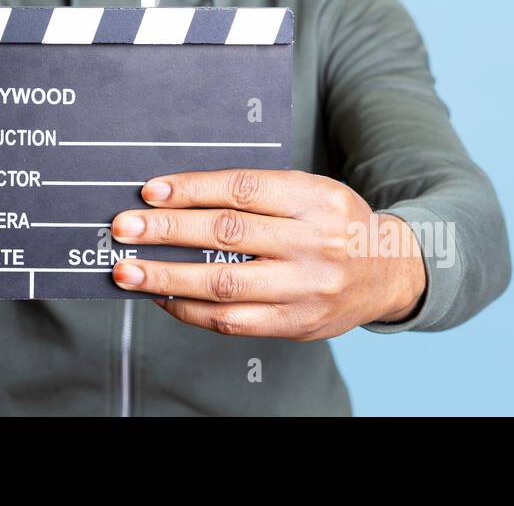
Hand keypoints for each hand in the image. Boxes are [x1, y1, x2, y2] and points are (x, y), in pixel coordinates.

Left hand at [109, 169, 427, 339]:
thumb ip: (256, 193)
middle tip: (124, 227)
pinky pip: (233, 320)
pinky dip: (191, 309)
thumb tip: (175, 197)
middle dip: (168, 230)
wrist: (389, 270)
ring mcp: (307, 288)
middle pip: (228, 232)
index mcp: (315, 198)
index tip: (150, 191)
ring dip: (167, 277)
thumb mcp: (309, 191)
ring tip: (128, 271)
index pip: (243, 189)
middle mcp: (314, 242)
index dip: (192, 188)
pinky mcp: (298, 324)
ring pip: (225, 282)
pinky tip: (163, 297)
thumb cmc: (333, 222)